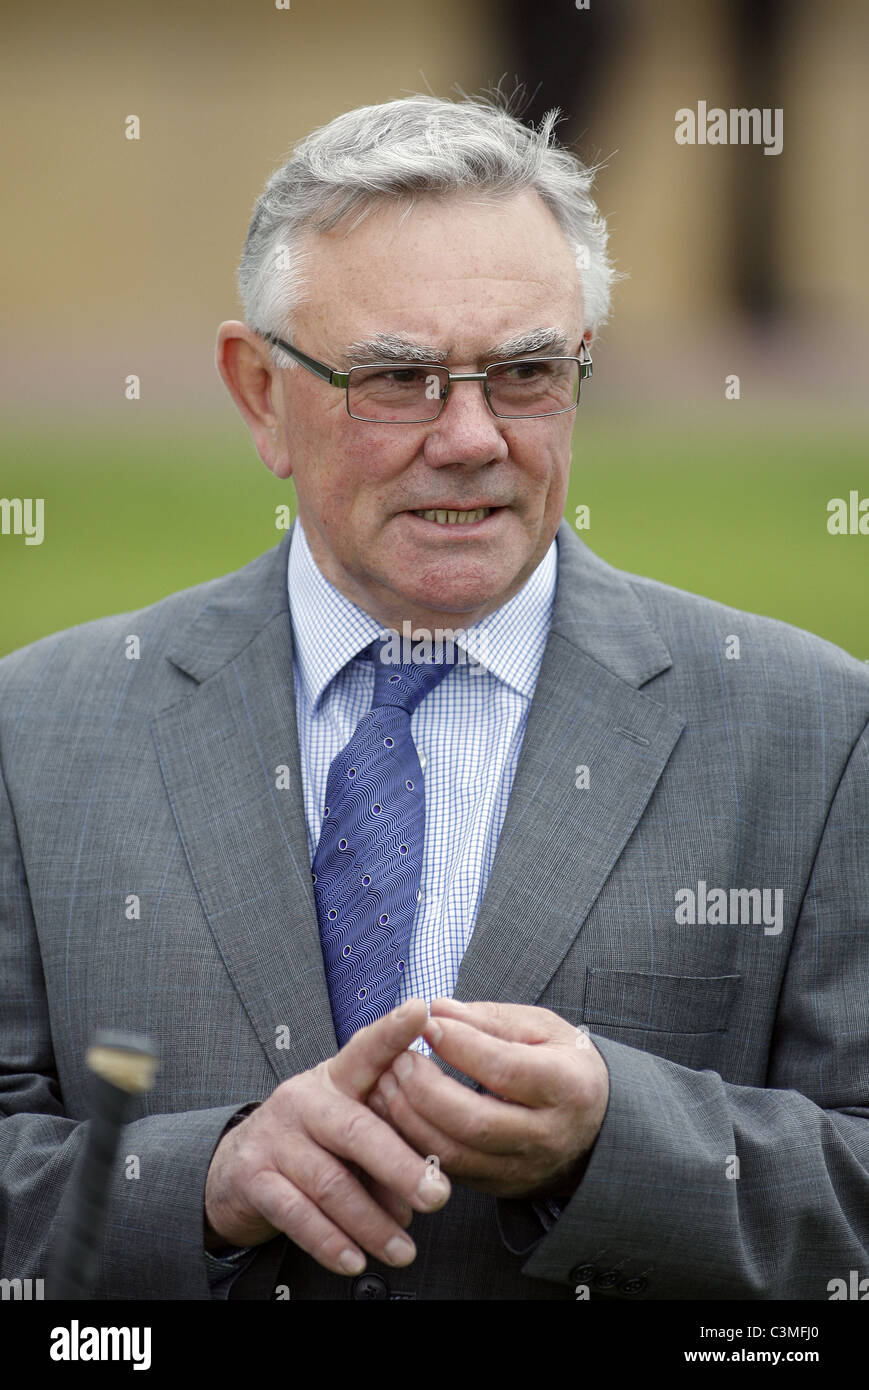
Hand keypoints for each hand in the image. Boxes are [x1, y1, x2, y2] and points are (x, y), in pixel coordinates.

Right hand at [204, 999, 449, 1275]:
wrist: (236, 1168)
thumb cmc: (312, 1142)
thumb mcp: (346, 1122)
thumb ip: (385, 1137)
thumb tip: (427, 1183)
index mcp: (335, 1078)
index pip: (366, 1049)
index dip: (393, 1031)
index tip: (422, 1011)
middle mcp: (304, 1100)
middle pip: (357, 1130)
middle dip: (401, 1166)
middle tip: (437, 1195)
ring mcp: (277, 1138)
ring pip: (331, 1182)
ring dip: (373, 1223)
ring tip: (404, 1248)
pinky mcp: (254, 1178)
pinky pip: (297, 1214)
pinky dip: (330, 1242)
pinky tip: (354, 1259)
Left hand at [368, 1000, 608, 1200]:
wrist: (595, 1126)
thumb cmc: (563, 1063)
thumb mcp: (542, 1029)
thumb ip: (491, 1019)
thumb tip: (437, 1009)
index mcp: (567, 1086)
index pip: (505, 1069)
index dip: (460, 1046)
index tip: (427, 1023)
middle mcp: (548, 1135)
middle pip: (474, 1122)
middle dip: (424, 1089)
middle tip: (397, 1059)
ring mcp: (523, 1169)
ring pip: (455, 1155)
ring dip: (409, 1120)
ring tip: (387, 1083)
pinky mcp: (500, 1188)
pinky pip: (448, 1171)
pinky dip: (414, 1143)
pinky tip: (396, 1113)